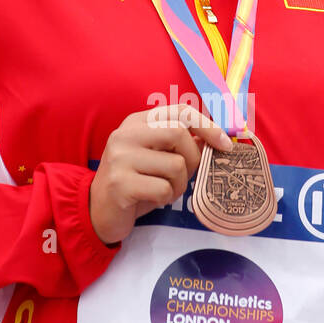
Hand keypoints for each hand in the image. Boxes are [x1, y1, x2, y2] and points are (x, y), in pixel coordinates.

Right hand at [88, 103, 233, 246]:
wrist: (98, 211)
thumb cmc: (135, 182)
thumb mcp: (157, 158)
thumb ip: (180, 145)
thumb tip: (215, 138)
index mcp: (136, 122)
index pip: (180, 111)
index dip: (207, 126)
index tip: (225, 144)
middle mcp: (125, 134)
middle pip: (179, 134)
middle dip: (192, 160)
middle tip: (184, 177)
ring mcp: (120, 158)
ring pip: (176, 165)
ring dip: (178, 185)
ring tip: (163, 190)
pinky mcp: (120, 183)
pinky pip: (164, 189)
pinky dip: (166, 198)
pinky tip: (152, 199)